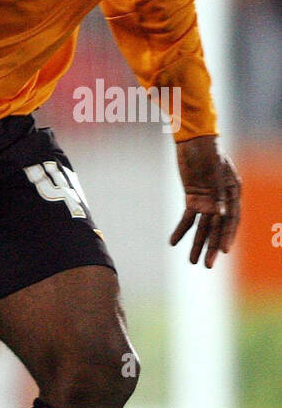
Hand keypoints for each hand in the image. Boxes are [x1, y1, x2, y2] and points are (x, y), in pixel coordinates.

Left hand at [169, 136, 239, 267]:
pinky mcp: (193, 199)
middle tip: (206, 265)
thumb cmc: (207, 153)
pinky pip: (188, 218)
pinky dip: (181, 230)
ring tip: (192, 262)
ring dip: (196, 244)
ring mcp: (208, 200)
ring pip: (202, 227)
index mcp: (233, 193)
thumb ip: (217, 194)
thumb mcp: (214, 173)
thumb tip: (220, 214)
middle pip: (216, 228)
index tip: (222, 252)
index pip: (231, 221)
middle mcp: (222, 200)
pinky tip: (173, 242)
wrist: (192, 141)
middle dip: (211, 247)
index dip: (226, 237)